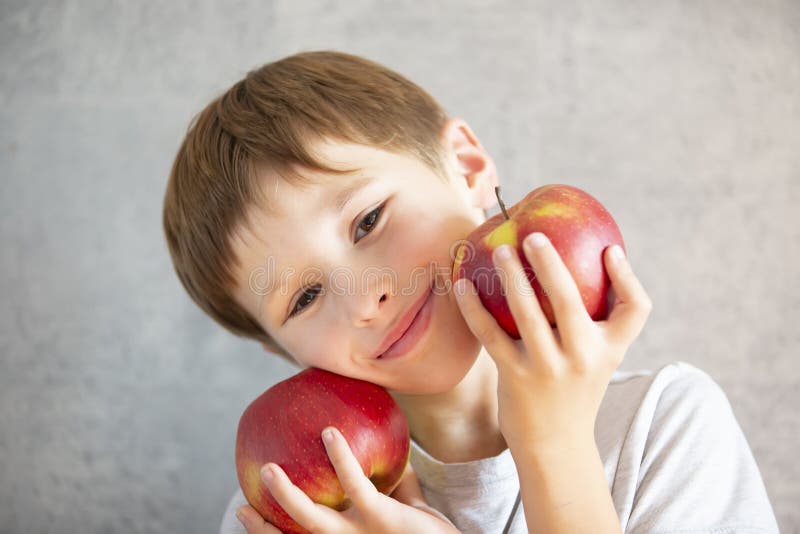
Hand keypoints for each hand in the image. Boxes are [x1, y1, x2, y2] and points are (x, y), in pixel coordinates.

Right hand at [236, 427, 459, 533]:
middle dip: (264, 531)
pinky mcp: (383, 519)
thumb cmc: (429, 532)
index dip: (268, 533)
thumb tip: (386, 447)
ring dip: (289, 497)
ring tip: (269, 468)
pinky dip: (342, 460)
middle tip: (241, 505)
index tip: (244, 512)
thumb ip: (393, 485)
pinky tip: (330, 433)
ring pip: (315, 521)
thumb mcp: (405, 508)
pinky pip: (356, 486)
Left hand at [454, 233, 651, 450]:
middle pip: (571, 302)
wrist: (555, 443)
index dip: (627, 277)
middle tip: (532, 236)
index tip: (609, 249)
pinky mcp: (515, 377)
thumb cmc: (574, 387)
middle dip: (551, 264)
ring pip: (526, 314)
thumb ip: (593, 321)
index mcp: (609, 348)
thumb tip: (576, 263)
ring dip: (511, 278)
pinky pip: (491, 334)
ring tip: (499, 251)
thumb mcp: (596, 358)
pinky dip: (474, 307)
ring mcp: (548, 369)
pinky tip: (463, 284)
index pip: (636, 310)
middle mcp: (583, 358)